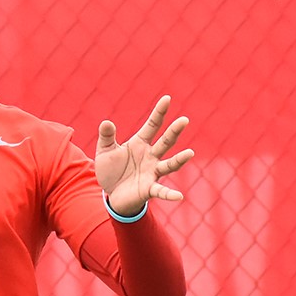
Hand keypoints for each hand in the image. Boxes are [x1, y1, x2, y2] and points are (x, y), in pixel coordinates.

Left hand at [95, 95, 194, 217]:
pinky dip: (169, 194)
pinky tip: (178, 196)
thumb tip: (106, 122)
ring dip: (179, 160)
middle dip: (174, 131)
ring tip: (190, 153)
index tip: (167, 98)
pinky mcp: (149, 189)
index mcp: (140, 143)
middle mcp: (151, 156)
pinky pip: (161, 191)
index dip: (159, 112)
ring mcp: (152, 172)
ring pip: (169, 164)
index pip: (152, 125)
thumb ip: (106, 137)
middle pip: (165, 142)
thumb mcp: (105, 151)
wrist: (110, 193)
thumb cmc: (111, 170)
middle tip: (184, 120)